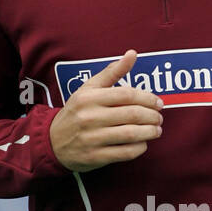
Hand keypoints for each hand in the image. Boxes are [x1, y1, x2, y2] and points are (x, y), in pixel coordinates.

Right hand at [50, 50, 162, 171]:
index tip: (158, 103)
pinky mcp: (95, 157)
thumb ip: (112, 72)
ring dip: (150, 132)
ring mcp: (92, 138)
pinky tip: (143, 143)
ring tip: (156, 130)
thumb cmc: (76, 112)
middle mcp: (90, 117)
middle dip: (152, 116)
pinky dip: (139, 148)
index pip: (127, 95)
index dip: (147, 98)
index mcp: (89, 97)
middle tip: (159, 118)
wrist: (52, 142)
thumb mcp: (89, 89)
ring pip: (131, 134)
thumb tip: (132, 54)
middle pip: (132, 114)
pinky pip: (124, 152)